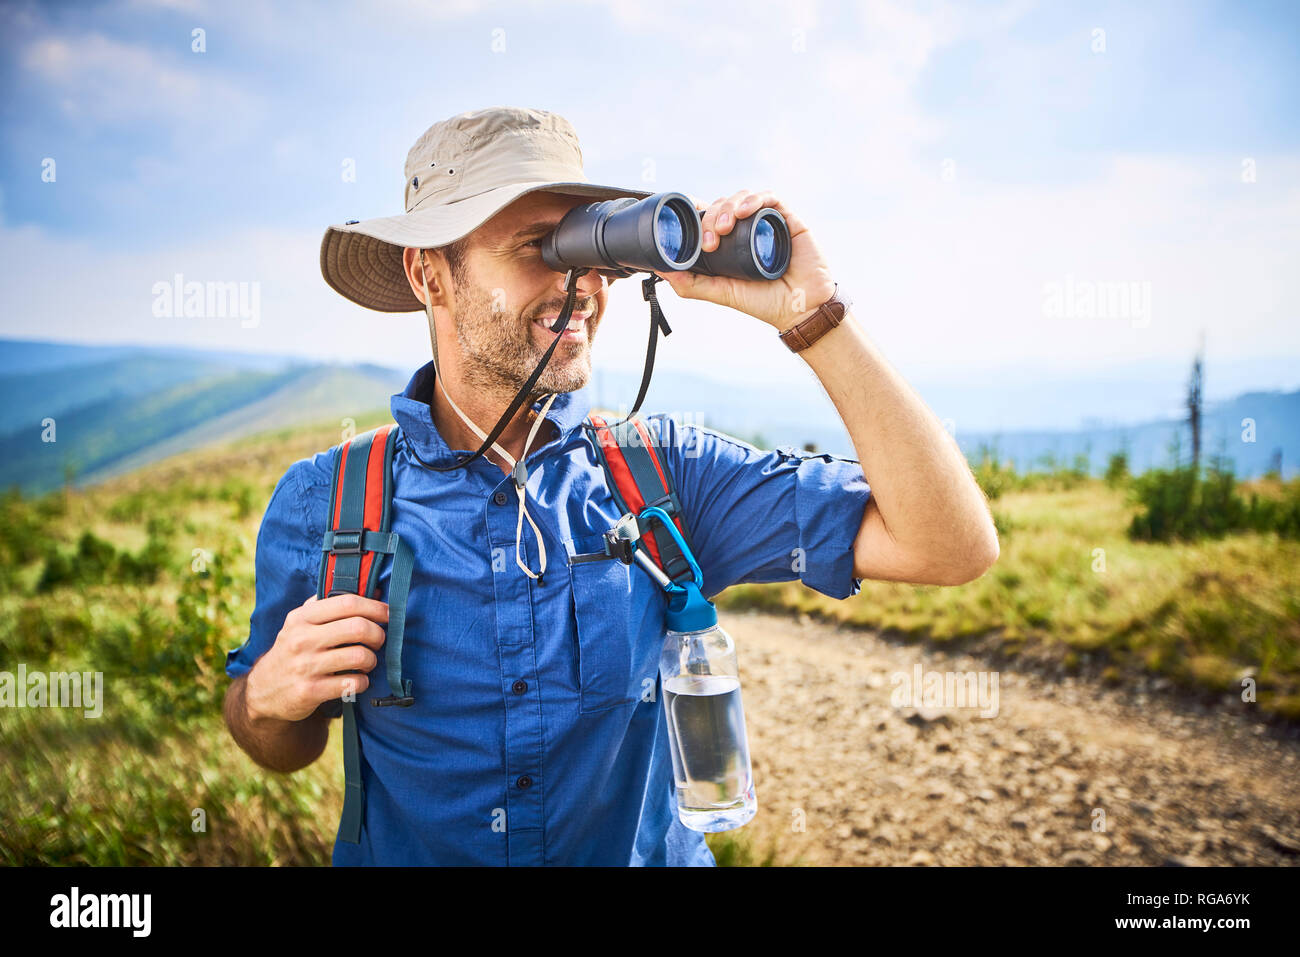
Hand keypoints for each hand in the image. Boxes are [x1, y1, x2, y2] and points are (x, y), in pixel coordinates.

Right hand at [245, 593, 388, 722]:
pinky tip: (356, 680)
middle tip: (378, 641)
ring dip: (371, 660)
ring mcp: (305, 666)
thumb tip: (374, 590)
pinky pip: (352, 683)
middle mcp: (301, 639)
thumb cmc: (292, 651)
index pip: (347, 603)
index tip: (387, 614)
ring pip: (359, 656)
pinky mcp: (310, 691)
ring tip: (367, 662)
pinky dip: (362, 682)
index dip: (374, 607)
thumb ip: (329, 606)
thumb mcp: (300, 623)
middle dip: (378, 634)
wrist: (264, 691)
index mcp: (301, 618)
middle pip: (358, 627)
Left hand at [650, 189, 836, 330]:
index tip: (686, 228)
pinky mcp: (787, 218)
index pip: (709, 216)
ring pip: (741, 197)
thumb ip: (690, 282)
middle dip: (710, 217)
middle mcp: (747, 228)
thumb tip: (659, 269)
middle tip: (709, 240)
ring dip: (728, 207)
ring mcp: (767, 221)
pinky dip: (753, 200)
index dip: (696, 214)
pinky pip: (769, 197)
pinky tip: (744, 212)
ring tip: (724, 228)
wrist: (801, 309)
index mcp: (730, 242)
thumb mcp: (720, 292)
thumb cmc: (764, 302)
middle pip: (722, 205)